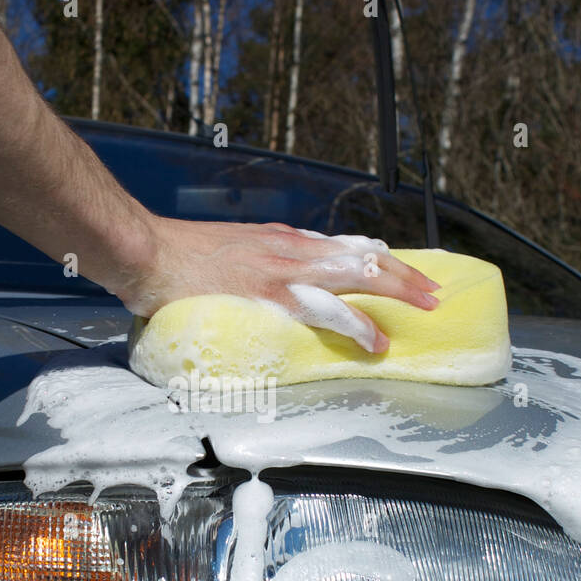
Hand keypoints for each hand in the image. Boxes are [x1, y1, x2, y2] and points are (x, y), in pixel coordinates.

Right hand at [113, 217, 441, 352]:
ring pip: (355, 277)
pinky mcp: (268, 296)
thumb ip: (263, 265)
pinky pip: (323, 310)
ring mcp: (282, 272)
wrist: (147, 251)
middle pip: (362, 257)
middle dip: (403, 275)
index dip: (381, 260)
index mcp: (282, 241)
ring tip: (421, 310)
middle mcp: (290, 251)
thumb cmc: (180, 257)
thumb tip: (282, 285)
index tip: (404, 272)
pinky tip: (374, 339)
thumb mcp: (234, 252)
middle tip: (433, 293)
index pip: (345, 246)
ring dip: (394, 293)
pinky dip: (355, 325)